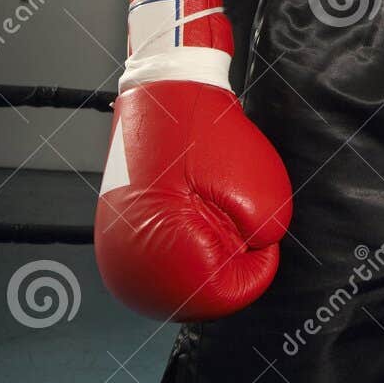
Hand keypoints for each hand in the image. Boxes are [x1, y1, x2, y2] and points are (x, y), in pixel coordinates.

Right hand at [95, 0, 291, 320]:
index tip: (258, 223)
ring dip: (208, 242)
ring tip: (207, 196)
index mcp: (168, 264)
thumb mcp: (261, 188)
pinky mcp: (121, 232)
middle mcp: (130, 269)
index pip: (234, 294)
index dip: (260, 258)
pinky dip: (186, 233)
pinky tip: (191, 199)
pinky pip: (165, 251)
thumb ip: (264, 236)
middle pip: (207, 287)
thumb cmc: (205, 132)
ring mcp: (119, 250)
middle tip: (229, 204)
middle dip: (230, 251)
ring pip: (187, 268)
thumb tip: (256, 253)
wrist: (165, 88)